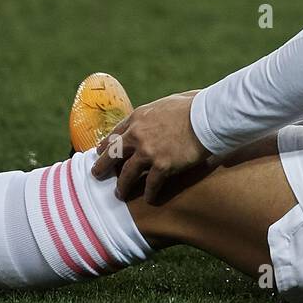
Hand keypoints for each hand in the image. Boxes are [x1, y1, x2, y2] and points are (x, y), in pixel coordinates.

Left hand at [91, 90, 209, 203]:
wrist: (207, 117)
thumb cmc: (193, 106)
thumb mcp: (166, 102)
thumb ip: (156, 112)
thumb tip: (161, 111)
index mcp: (138, 117)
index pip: (116, 133)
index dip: (107, 144)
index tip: (101, 151)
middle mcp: (137, 134)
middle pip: (113, 154)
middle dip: (102, 166)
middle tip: (96, 174)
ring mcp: (148, 151)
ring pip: (127, 173)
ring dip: (122, 185)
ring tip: (119, 193)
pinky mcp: (162, 166)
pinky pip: (151, 185)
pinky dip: (149, 194)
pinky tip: (149, 200)